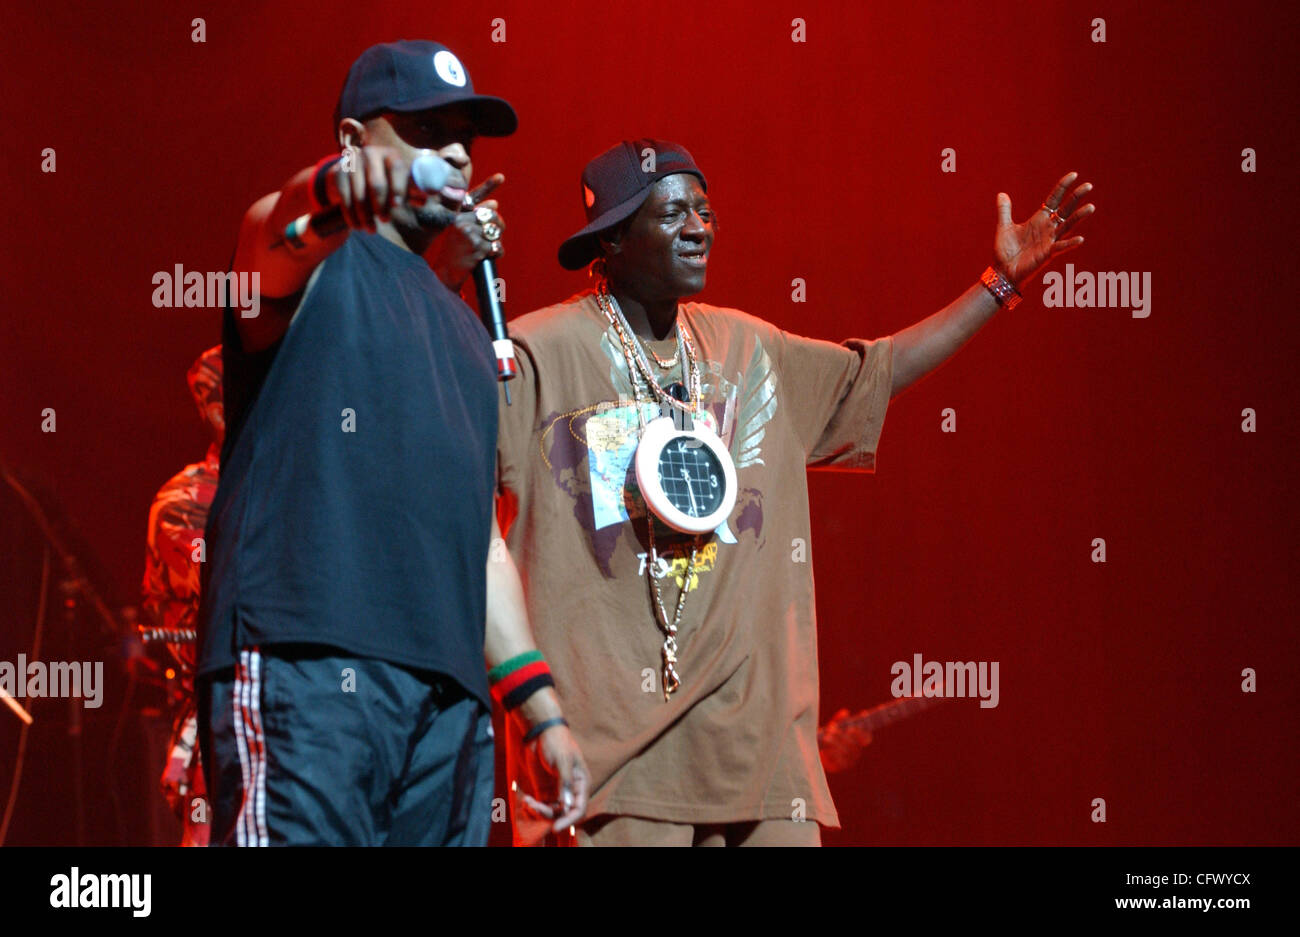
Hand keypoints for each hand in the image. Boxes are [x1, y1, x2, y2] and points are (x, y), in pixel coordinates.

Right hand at [332, 145, 416, 232]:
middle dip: (381, 206)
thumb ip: (414, 190)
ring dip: (365, 215)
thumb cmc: (386, 184)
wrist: (354, 179)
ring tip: (371, 230)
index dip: (398, 188)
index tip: (397, 206)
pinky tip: (356, 225)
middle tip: (385, 221)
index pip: (397, 169)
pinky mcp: (338, 172)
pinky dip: (350, 214)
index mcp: (391, 155)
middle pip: (377, 184)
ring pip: (359, 193)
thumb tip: (425, 197)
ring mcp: (353, 161)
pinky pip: (344, 196)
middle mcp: (371, 153)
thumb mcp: (402, 185)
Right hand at [430, 174, 505, 291]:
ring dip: (496, 241)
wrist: (447, 272)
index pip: (475, 197)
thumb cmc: (455, 249)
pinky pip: (496, 246)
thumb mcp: (461, 229)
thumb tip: (495, 202)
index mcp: (457, 214)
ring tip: (486, 249)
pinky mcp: (477, 247)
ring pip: (496, 231)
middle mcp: (461, 221)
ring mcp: (469, 233)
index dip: (489, 185)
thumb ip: (475, 215)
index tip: (501, 177)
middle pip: (492, 215)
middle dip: (498, 226)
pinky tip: (487, 257)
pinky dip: (496, 253)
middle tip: (493, 236)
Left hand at [515, 722, 589, 833]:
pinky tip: (527, 800)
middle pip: (566, 813)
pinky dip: (534, 806)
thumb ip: (565, 781)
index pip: (580, 808)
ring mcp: (558, 791)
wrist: (541, 732)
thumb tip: (567, 805)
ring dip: (540, 811)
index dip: (570, 819)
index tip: (556, 827)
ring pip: (552, 811)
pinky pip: (542, 806)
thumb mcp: (562, 759)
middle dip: (551, 815)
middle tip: (535, 809)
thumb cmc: (556, 741)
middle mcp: (571, 790)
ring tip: (528, 802)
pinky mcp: (546, 790)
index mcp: (581, 783)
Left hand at [818, 708, 873, 773]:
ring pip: (847, 752)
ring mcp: (850, 760)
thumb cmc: (829, 736)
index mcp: (858, 740)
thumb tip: (845, 712)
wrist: (817, 751)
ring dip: (836, 743)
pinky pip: (840, 762)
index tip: (852, 726)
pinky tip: (827, 750)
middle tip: (832, 728)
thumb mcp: (834, 726)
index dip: (863, 732)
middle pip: (854, 744)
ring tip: (826, 737)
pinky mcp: (842, 767)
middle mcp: (856, 751)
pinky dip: (833, 754)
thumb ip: (839, 720)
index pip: (866, 737)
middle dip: (843, 735)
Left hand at [993, 172, 1095, 288]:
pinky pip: (1060, 247)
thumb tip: (1002, 194)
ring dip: (1079, 217)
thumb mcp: (1004, 227)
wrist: (1002, 272)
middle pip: (1065, 209)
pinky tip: (1080, 239)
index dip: (1063, 187)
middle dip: (1076, 197)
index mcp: (1039, 220)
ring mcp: (1049, 241)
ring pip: (1067, 226)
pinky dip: (1069, 244)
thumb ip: (1005, 211)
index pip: (1054, 199)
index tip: (1074, 175)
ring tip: (1091, 207)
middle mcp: (1047, 228)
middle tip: (1088, 186)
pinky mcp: (1047, 254)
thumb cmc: (1005, 252)